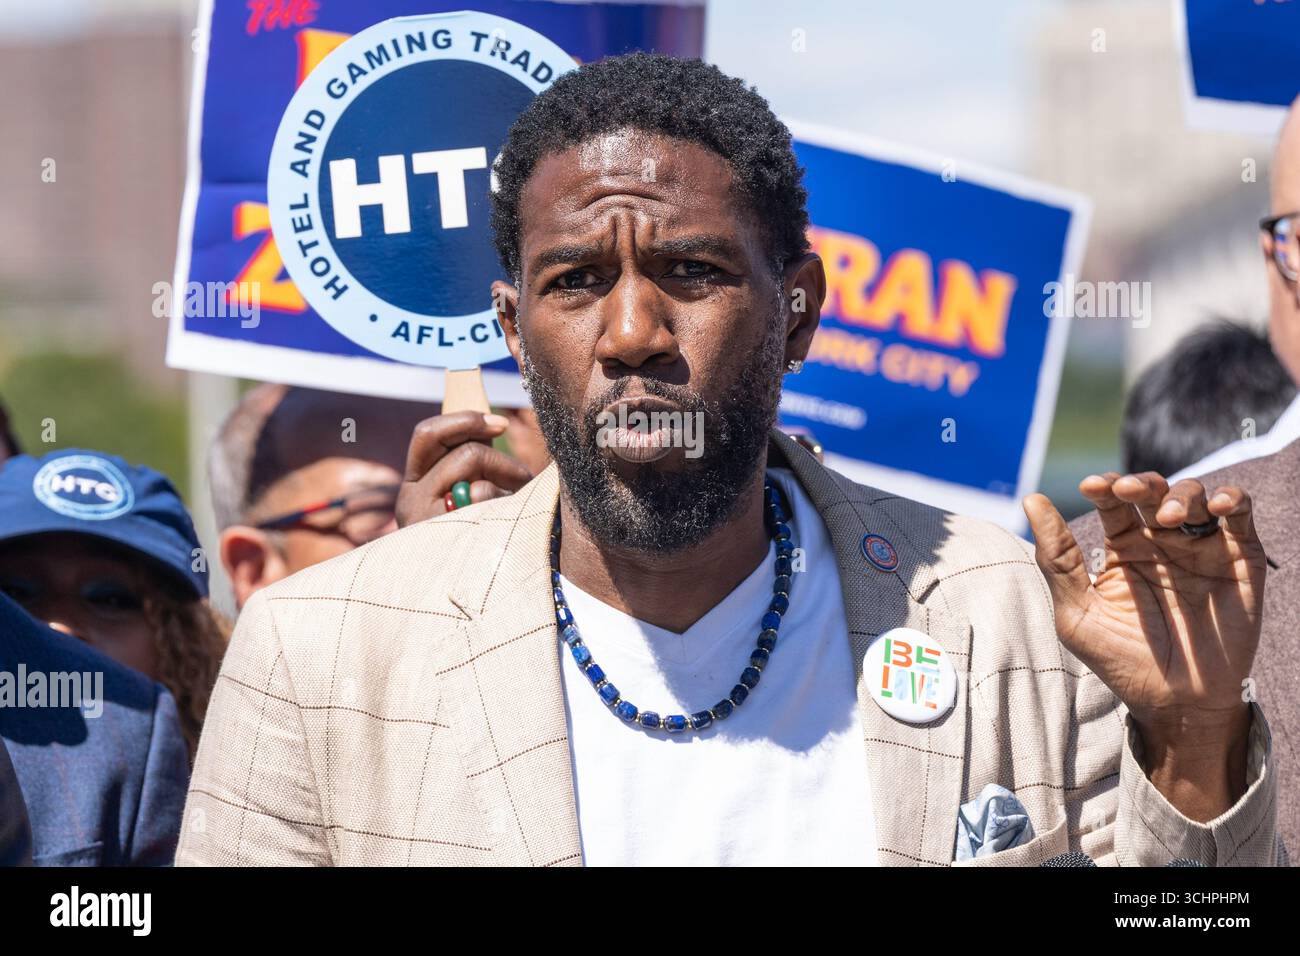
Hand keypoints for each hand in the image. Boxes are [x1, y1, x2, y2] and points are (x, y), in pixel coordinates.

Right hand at [395, 411, 534, 526]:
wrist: (451, 601)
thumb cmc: (467, 537)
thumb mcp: (460, 493)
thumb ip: (469, 464)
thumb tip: (494, 426)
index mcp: (412, 482)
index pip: (427, 435)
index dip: (464, 420)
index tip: (500, 423)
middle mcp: (410, 500)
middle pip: (462, 453)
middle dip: (499, 456)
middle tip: (521, 473)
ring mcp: (426, 521)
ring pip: (476, 476)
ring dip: (507, 480)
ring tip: (518, 500)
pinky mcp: (447, 538)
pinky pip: (483, 501)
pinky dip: (504, 505)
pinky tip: (507, 523)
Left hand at [1023, 472, 1265, 820]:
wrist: (1177, 704)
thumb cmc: (1120, 661)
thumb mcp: (1077, 612)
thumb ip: (1057, 558)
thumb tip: (1031, 499)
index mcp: (1122, 548)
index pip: (1113, 502)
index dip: (1104, 486)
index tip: (1091, 486)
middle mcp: (1161, 542)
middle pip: (1153, 491)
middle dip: (1141, 483)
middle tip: (1127, 491)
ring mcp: (1201, 549)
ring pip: (1194, 496)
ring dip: (1181, 495)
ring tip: (1169, 517)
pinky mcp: (1239, 560)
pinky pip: (1240, 516)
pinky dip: (1233, 500)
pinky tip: (1219, 505)